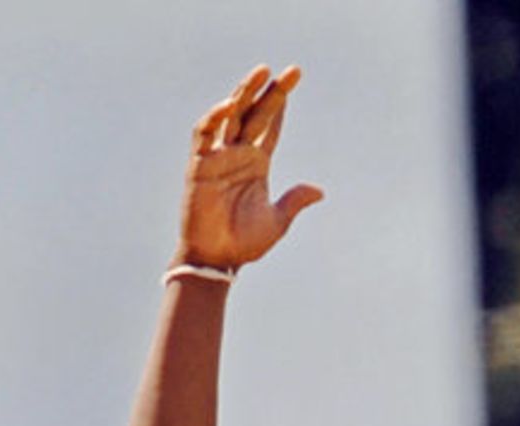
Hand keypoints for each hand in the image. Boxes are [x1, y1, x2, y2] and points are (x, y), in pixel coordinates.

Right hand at [174, 65, 323, 270]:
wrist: (217, 259)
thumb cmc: (244, 243)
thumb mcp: (277, 220)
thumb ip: (295, 201)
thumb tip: (319, 190)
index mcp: (257, 165)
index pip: (271, 127)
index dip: (281, 105)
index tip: (292, 82)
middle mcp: (238, 155)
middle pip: (255, 114)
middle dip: (271, 92)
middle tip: (291, 71)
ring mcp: (219, 157)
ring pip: (231, 115)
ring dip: (245, 93)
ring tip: (262, 72)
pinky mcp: (199, 164)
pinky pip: (204, 134)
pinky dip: (214, 117)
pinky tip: (230, 104)